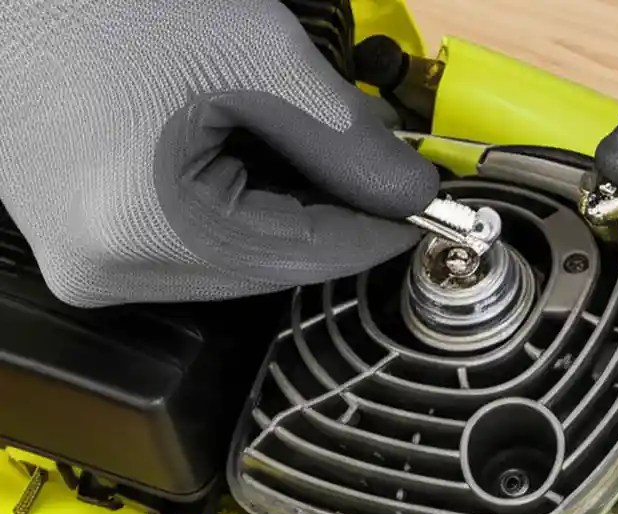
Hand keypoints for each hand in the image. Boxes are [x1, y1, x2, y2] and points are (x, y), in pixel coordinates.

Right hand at [0, 0, 437, 307]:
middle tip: (378, 168)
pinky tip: (251, 154)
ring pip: (234, 259)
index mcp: (143, 231)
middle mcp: (104, 268)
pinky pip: (186, 242)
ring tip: (304, 143)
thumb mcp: (253, 55)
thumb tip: (409, 191)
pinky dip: (236, 205)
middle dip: (334, 216)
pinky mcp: (75, 238)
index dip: (380, 229)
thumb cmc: (102, 0)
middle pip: (272, 266)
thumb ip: (345, 140)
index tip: (428, 207)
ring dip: (287, 211)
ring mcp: (83, 260)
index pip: (309, 257)